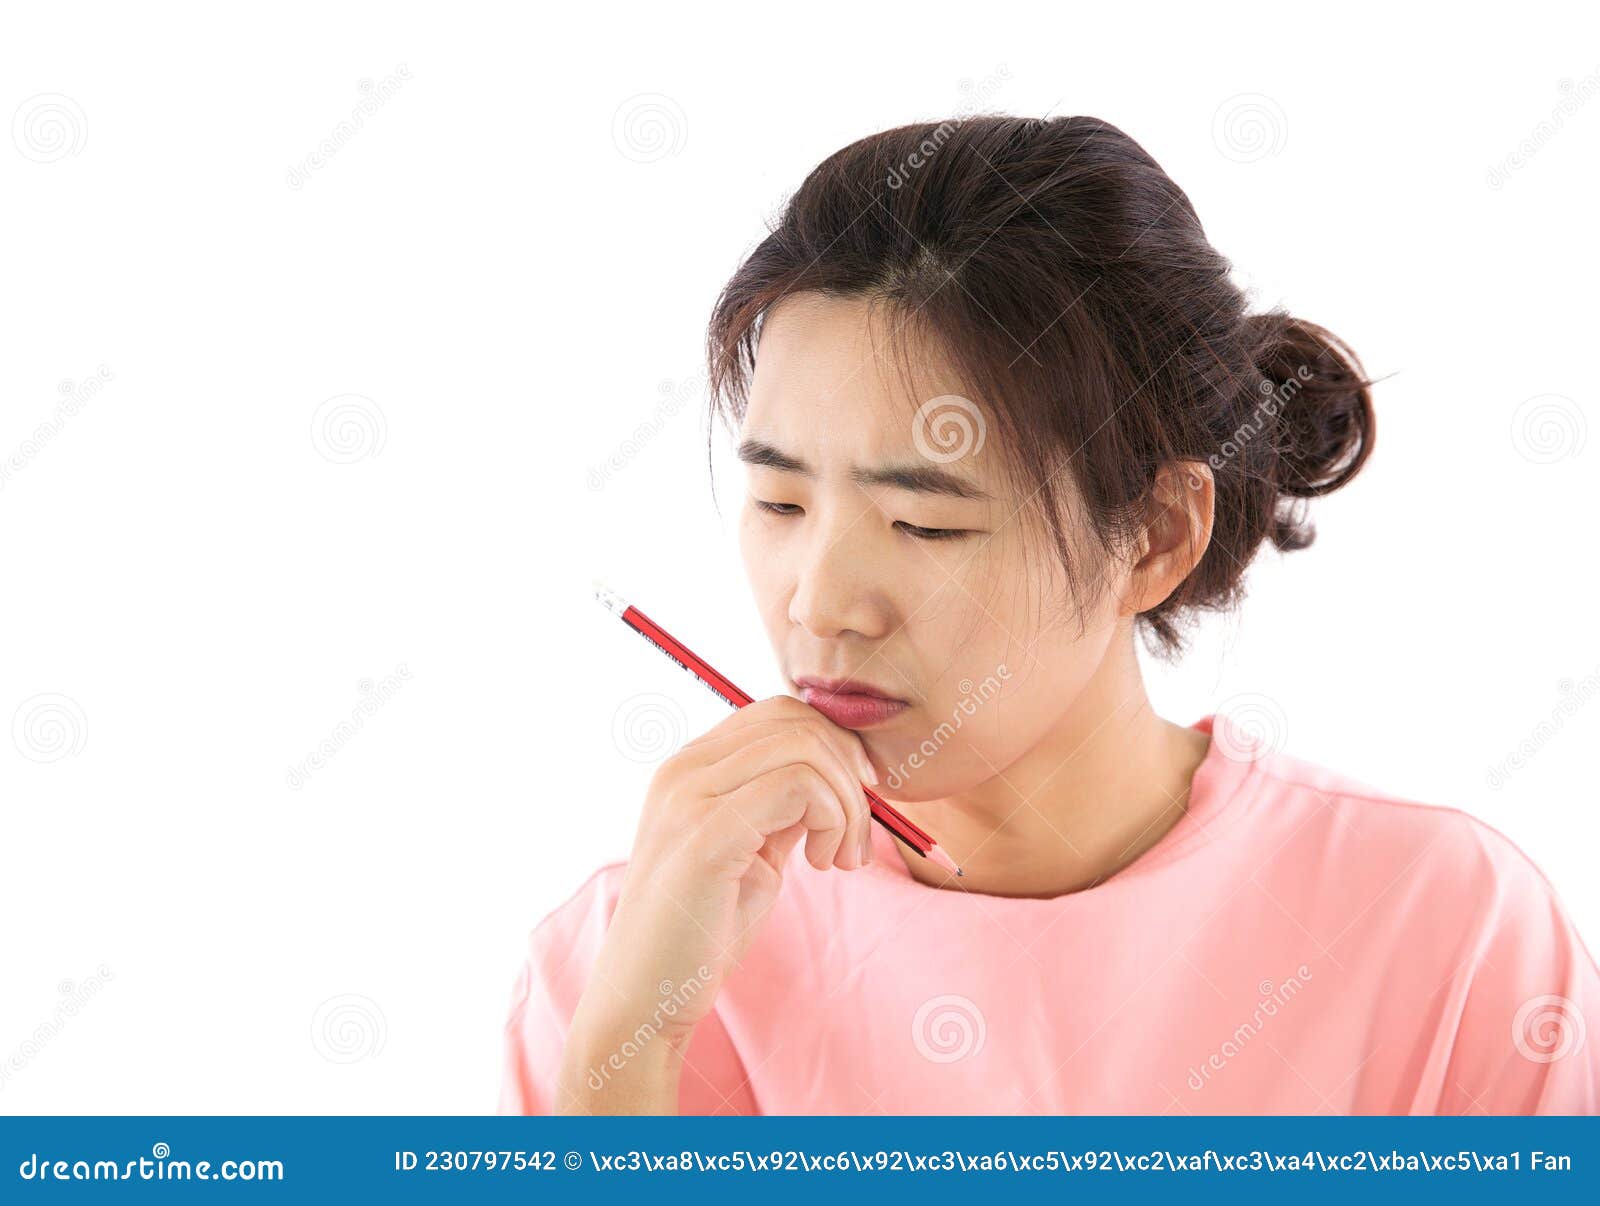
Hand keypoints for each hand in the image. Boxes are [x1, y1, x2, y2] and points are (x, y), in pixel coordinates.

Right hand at [557, 695, 875, 1112]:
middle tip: (855, 837)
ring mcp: (689, 796)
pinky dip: (833, 820)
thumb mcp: (751, 851)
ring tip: (840, 858)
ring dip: (847, 803)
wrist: (643, 997)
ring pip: (805, 749)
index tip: (857, 797)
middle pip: (797, 720)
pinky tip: (822, 863)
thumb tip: (839, 774)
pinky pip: (799, 787)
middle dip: (849, 772)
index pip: (779, 711)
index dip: (834, 745)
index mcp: (690, 767)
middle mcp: (683, 768)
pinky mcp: (706, 833)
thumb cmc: (699, 931)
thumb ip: (782, 806)